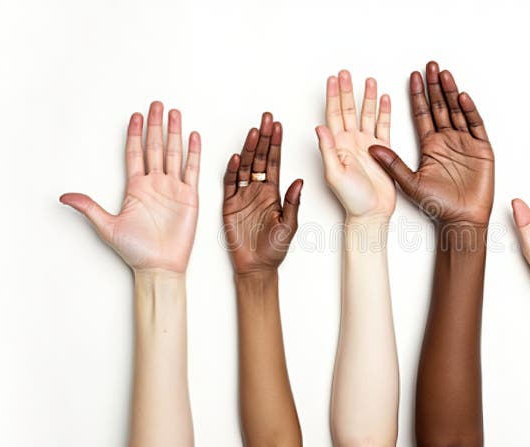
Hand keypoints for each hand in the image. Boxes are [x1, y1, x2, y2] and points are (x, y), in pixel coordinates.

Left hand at [60, 101, 200, 272]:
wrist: (159, 266)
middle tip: (156, 105)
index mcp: (135, 188)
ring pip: (174, 154)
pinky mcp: (190, 197)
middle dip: (155, 125)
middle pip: (155, 147)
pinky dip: (193, 153)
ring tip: (174, 114)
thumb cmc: (135, 250)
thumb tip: (63, 196)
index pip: (135, 154)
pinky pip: (192, 170)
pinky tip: (194, 137)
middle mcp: (155, 184)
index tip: (135, 115)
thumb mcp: (106, 226)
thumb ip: (88, 207)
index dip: (134, 134)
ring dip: (174, 133)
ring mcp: (173, 189)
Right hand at [223, 112, 302, 273]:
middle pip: (260, 158)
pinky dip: (231, 170)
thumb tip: (300, 181)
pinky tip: (236, 157)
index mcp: (274, 192)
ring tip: (253, 131)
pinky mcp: (229, 205)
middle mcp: (258, 189)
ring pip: (245, 166)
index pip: (274, 162)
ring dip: (248, 148)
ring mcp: (243, 195)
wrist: (256, 267)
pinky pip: (229, 184)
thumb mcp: (289, 226)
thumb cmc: (275, 249)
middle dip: (263, 137)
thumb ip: (293, 203)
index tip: (278, 126)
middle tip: (266, 118)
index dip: (276, 144)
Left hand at [315, 70, 393, 221]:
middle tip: (346, 73)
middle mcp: (350, 142)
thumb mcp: (335, 174)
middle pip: (347, 110)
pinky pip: (383, 127)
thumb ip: (327, 150)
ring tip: (367, 80)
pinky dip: (383, 112)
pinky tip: (383, 99)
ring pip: (366, 115)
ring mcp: (366, 145)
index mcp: (337, 145)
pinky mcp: (382, 151)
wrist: (371, 213)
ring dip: (366, 98)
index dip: (333, 96)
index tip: (332, 79)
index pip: (333, 114)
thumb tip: (319, 127)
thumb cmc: (351, 199)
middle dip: (347, 91)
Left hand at [369, 61, 493, 226]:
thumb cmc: (436, 205)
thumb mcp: (409, 183)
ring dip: (450, 93)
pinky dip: (469, 111)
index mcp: (430, 145)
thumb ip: (392, 163)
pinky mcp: (481, 149)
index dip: (419, 95)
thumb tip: (371, 147)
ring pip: (457, 111)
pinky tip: (462, 98)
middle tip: (430, 65)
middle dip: (435, 86)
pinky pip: (476, 125)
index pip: (422, 113)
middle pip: (440, 107)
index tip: (413, 76)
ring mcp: (465, 143)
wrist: (460, 219)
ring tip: (444, 74)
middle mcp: (447, 140)